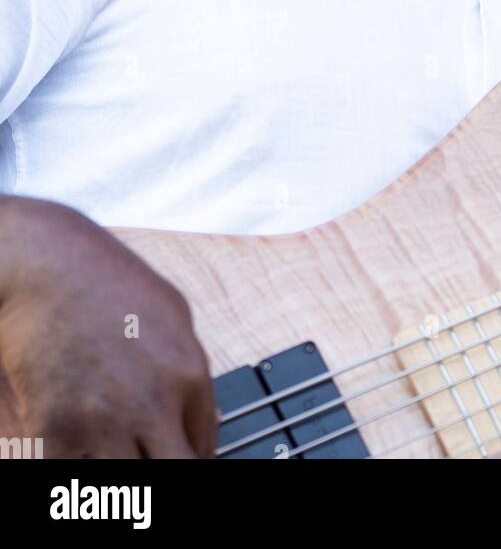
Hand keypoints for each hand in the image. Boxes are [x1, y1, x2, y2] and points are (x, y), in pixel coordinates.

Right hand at [0, 196, 215, 457]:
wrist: (46, 265)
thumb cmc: (106, 280)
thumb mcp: (173, 312)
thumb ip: (190, 366)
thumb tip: (202, 416)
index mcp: (187, 372)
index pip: (205, 448)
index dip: (189, 455)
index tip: (174, 450)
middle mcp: (152, 404)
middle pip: (175, 473)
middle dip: (165, 467)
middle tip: (148, 455)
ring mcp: (103, 422)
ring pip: (127, 485)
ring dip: (123, 470)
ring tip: (116, 449)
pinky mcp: (55, 432)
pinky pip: (75, 476)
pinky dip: (80, 467)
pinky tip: (81, 447)